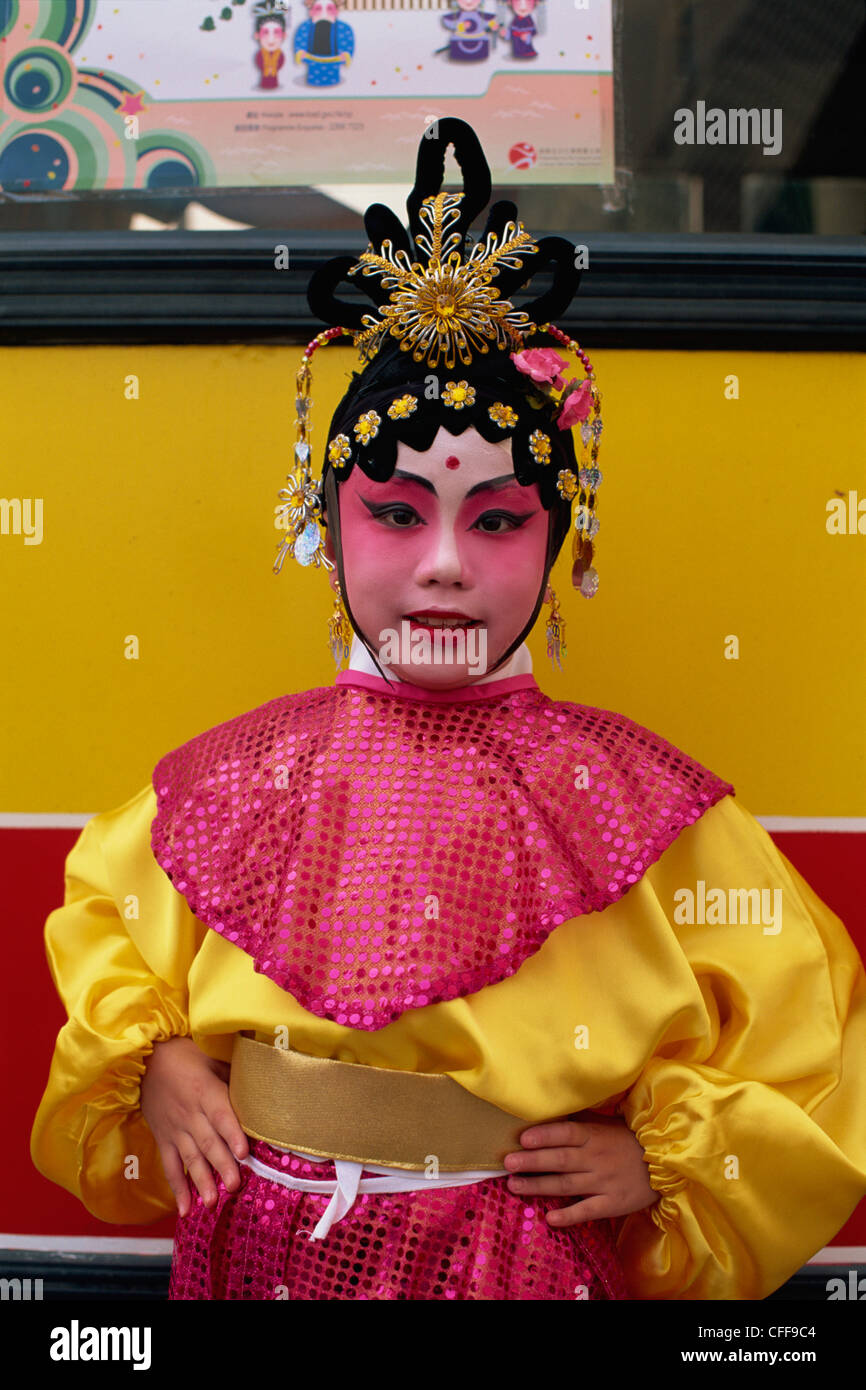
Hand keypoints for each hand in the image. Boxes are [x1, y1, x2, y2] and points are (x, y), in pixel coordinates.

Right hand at [140, 1036, 248, 1216]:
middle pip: (208, 1143)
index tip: (244, 1153)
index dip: (232, 1134)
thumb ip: (233, 1077)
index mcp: (205, 1091)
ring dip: (202, 1182)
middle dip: (223, 1166)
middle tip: (236, 1187)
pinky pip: (170, 1167)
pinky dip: (177, 1189)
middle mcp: (190, 1114)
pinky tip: (186, 1209)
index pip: (221, 1115)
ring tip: (213, 1203)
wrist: (145, 1059)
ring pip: (190, 1159)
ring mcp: (175, 1129)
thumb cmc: (185, 1055)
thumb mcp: (211, 1058)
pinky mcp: (164, 1139)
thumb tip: (261, 1089)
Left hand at [503, 1112, 658, 1226]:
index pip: (567, 1133)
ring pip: (566, 1185)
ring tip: (514, 1186)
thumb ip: (580, 1122)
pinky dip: (569, 1215)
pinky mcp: (612, 1203)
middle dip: (532, 1161)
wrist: (663, 1163)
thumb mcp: (606, 1124)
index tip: (522, 1138)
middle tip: (508, 1163)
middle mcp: (596, 1158)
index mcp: (595, 1136)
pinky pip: (587, 1210)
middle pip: (560, 1159)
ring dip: (538, 1186)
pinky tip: (550, 1218)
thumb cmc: (627, 1140)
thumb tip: (549, 1113)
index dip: (545, 1135)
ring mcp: (603, 1182)